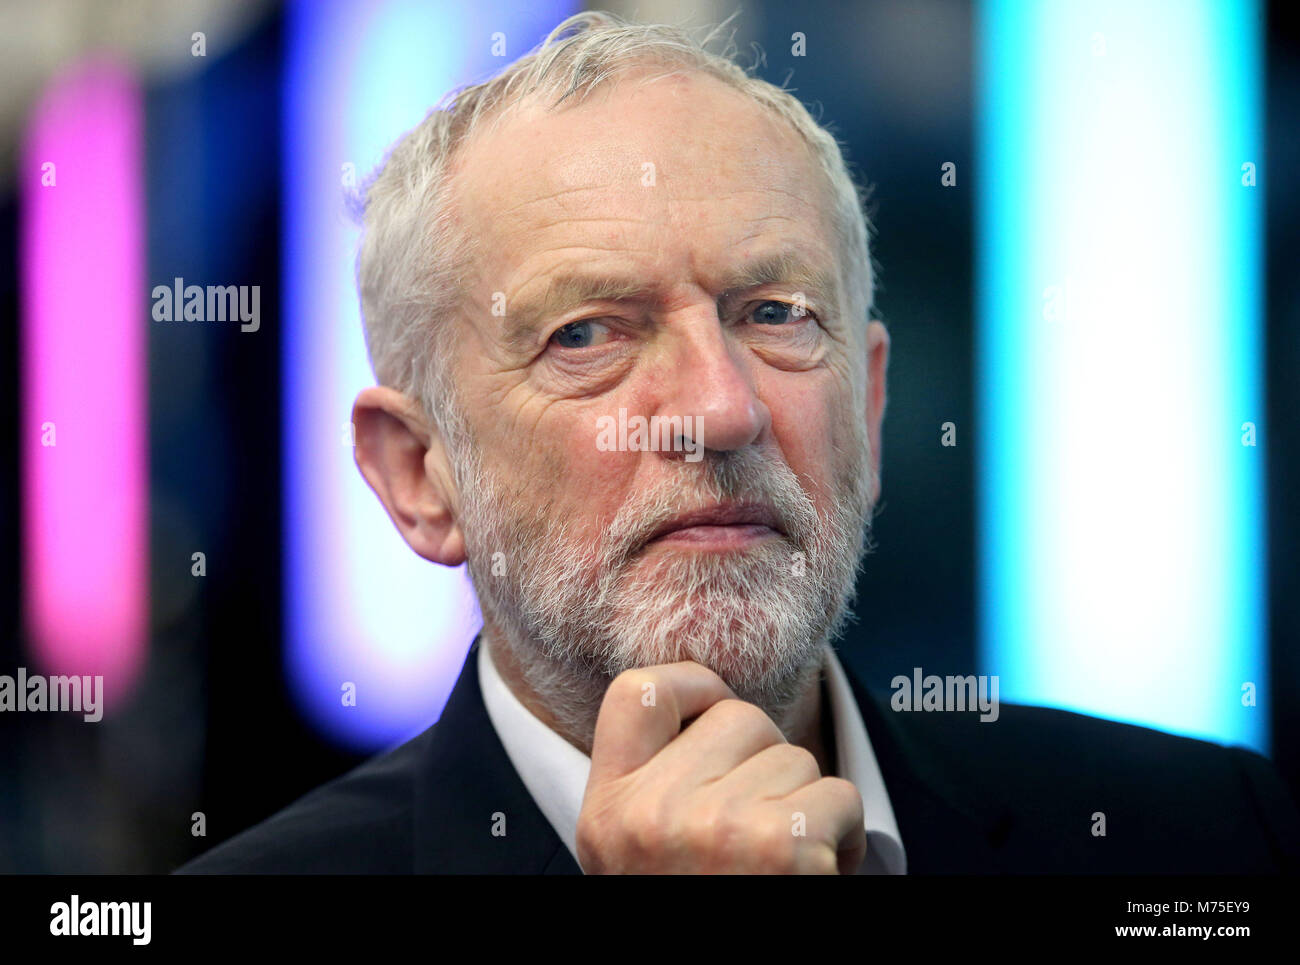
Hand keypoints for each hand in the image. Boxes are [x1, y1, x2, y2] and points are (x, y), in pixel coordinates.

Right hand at [575, 661, 866, 873]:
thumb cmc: (696, 914)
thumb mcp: (641, 857)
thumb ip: (656, 789)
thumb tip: (716, 704)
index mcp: (608, 815)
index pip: (637, 692)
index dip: (690, 684)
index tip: (712, 708)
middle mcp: (651, 816)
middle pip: (739, 717)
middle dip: (766, 762)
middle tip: (758, 835)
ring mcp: (715, 828)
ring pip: (795, 755)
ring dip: (808, 803)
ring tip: (782, 866)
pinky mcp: (783, 845)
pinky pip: (839, 795)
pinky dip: (842, 835)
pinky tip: (812, 878)